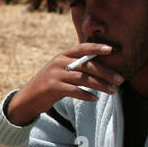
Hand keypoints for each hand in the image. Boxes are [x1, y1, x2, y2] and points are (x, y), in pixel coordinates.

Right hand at [5, 43, 121, 126]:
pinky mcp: (52, 88)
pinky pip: (74, 91)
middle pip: (87, 65)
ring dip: (100, 85)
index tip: (111, 50)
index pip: (82, 48)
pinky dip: (86, 95)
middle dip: (106, 72)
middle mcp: (59, 62)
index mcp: (62, 55)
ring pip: (83, 78)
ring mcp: (55, 75)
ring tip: (113, 91)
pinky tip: (95, 99)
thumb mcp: (60, 70)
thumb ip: (76, 66)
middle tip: (120, 80)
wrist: (27, 98)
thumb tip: (101, 68)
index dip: (97, 47)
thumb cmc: (49, 84)